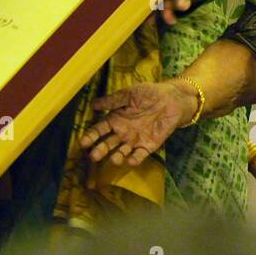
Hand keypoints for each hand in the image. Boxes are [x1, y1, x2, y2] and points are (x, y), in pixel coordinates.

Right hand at [78, 80, 198, 166]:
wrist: (173, 98)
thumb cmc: (150, 93)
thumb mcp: (129, 94)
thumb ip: (113, 101)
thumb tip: (93, 104)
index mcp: (115, 119)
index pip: (99, 130)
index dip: (91, 136)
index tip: (83, 143)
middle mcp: (122, 132)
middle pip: (108, 144)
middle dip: (100, 150)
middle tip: (93, 156)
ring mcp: (135, 140)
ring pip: (122, 152)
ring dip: (117, 157)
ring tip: (113, 160)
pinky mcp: (148, 146)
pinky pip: (140, 155)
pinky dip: (135, 159)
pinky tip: (130, 161)